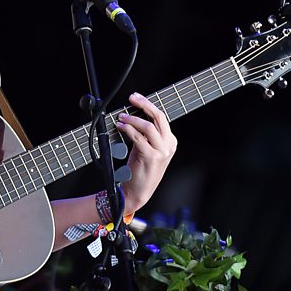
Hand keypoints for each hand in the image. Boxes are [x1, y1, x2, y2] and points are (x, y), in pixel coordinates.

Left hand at [115, 93, 176, 213]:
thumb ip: (145, 134)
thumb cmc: (139, 170)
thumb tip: (133, 115)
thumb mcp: (146, 149)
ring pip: (148, 126)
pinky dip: (128, 129)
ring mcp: (162, 152)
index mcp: (170, 142)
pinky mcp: (151, 157)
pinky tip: (120, 127)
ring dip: (132, 119)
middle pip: (158, 117)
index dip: (148, 105)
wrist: (137, 192)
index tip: (136, 98)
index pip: (161, 117)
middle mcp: (169, 145)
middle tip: (131, 98)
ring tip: (121, 117)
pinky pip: (138, 137)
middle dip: (144, 104)